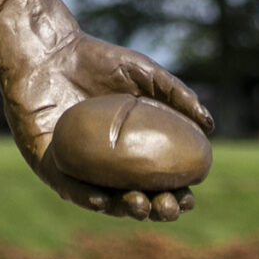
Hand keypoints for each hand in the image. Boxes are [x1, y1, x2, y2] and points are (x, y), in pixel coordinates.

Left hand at [0, 0, 213, 221]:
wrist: (48, 49)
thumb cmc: (97, 59)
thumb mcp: (144, 73)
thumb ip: (177, 95)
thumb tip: (210, 126)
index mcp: (132, 148)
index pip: (158, 180)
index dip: (175, 193)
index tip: (190, 198)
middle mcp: (107, 164)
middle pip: (136, 197)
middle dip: (154, 209)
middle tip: (168, 207)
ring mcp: (79, 167)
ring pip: (104, 199)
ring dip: (124, 209)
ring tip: (141, 206)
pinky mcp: (50, 165)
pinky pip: (70, 188)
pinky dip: (86, 197)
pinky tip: (102, 200)